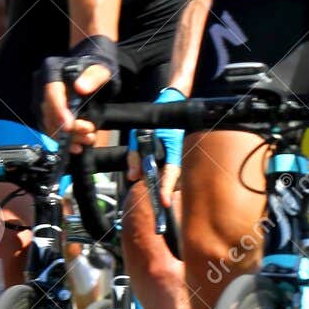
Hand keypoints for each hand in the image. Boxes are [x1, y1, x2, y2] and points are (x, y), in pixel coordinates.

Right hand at [39, 36, 118, 151]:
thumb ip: (93, 76)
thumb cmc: (97, 66)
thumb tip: (80, 88)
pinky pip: (52, 127)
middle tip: (88, 132)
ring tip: (88, 139)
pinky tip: (78, 146)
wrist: (93, 66)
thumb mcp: (101, 69)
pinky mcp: (50, 110)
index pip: (51, 91)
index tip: (69, 126)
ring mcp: (45, 99)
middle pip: (48, 111)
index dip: (59, 110)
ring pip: (49, 122)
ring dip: (67, 136)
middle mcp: (43, 85)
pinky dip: (64, 138)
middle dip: (67, 127)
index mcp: (52, 70)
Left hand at [133, 86, 185, 208]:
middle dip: (156, 183)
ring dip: (154, 175)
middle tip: (148, 183)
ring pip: (164, 175)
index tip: (164, 202)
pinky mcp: (173, 159)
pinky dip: (156, 171)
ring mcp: (176, 158)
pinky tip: (149, 165)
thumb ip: (134, 156)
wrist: (169, 106)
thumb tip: (132, 176)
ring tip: (145, 166)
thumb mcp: (137, 135)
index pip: (170, 173)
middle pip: (166, 178)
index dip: (167, 188)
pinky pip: (165, 170)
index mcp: (173, 149)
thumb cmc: (154, 119)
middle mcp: (177, 156)